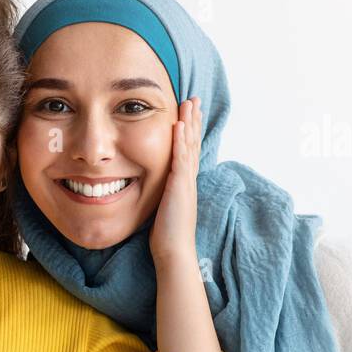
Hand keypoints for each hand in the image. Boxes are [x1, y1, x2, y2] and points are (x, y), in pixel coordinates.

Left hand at [148, 97, 201, 264]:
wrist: (174, 251)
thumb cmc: (167, 236)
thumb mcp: (164, 209)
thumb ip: (163, 196)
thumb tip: (156, 192)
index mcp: (184, 184)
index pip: (188, 152)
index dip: (190, 133)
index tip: (189, 116)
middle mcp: (188, 179)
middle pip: (192, 143)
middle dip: (194, 121)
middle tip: (195, 100)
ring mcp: (186, 182)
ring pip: (189, 146)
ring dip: (190, 123)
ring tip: (190, 103)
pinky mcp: (180, 186)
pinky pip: (181, 158)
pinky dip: (181, 141)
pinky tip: (179, 125)